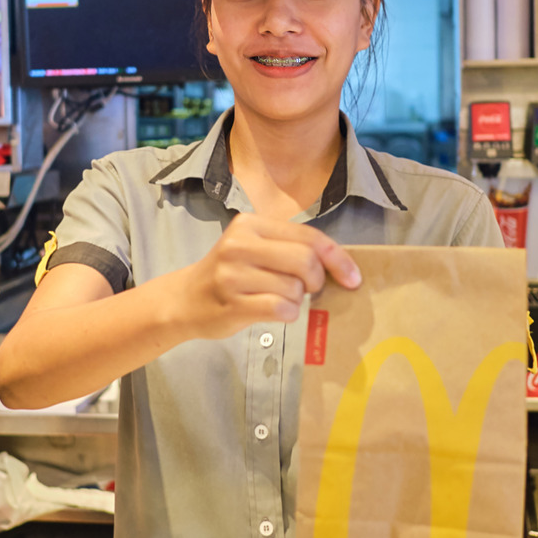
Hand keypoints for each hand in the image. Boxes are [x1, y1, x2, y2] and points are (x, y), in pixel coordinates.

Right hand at [172, 214, 359, 339]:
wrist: (184, 300)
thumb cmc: (229, 275)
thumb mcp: (254, 248)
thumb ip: (289, 249)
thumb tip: (339, 265)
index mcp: (250, 224)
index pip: (308, 236)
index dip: (337, 258)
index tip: (352, 277)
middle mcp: (239, 244)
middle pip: (305, 261)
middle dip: (316, 280)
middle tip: (307, 289)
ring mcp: (233, 275)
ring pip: (294, 288)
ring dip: (296, 300)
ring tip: (277, 298)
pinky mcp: (232, 303)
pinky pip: (281, 309)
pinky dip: (288, 313)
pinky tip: (274, 311)